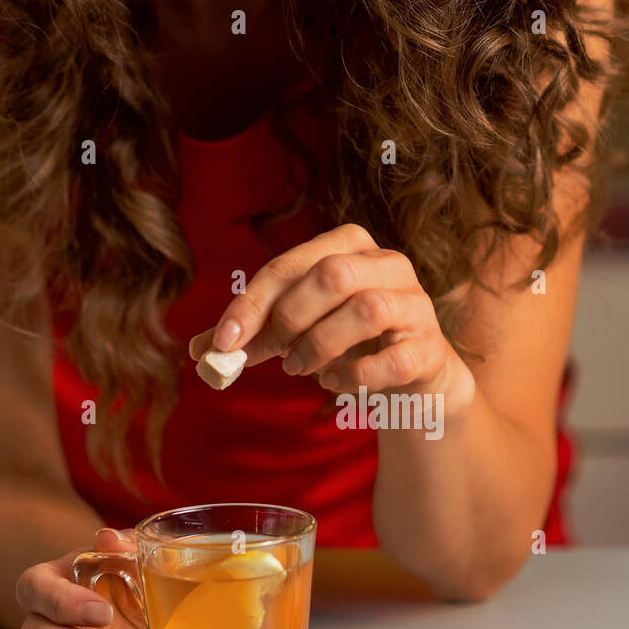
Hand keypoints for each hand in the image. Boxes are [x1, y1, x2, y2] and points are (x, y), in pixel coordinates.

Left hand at [188, 224, 474, 408]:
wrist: (413, 374)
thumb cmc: (348, 340)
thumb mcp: (299, 328)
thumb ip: (254, 335)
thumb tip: (198, 350)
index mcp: (349, 245)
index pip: (289, 265)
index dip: (252, 304)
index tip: (223, 341)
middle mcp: (388, 264)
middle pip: (332, 275)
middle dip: (291, 319)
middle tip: (275, 356)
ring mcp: (416, 304)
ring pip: (366, 311)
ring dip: (320, 347)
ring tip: (302, 369)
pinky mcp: (431, 347)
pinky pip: (393, 359)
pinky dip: (355, 376)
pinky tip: (335, 383)